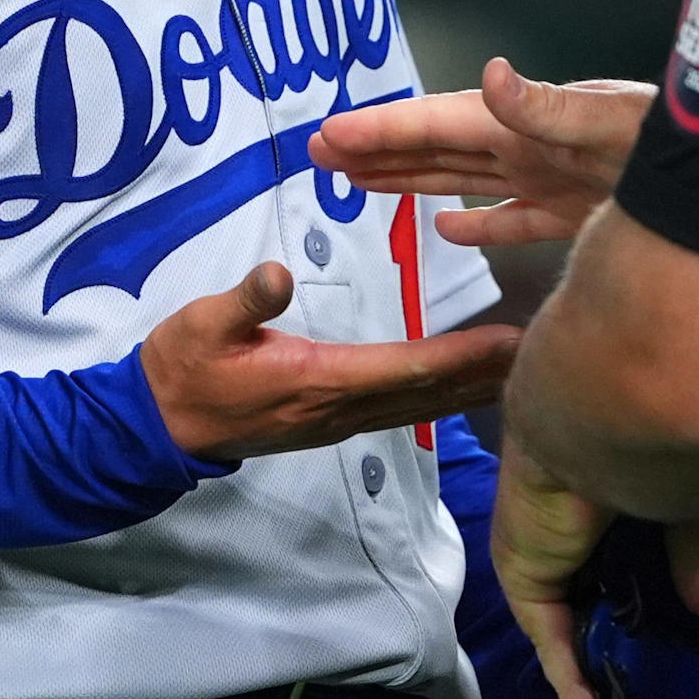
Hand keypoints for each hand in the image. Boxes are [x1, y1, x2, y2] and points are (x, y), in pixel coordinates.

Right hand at [142, 261, 517, 462]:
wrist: (157, 425)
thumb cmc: (181, 369)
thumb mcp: (199, 325)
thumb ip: (243, 302)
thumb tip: (278, 273)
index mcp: (316, 380)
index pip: (404, 367)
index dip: (459, 355)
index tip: (507, 341)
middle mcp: (339, 407)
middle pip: (428, 392)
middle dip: (485, 373)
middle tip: (542, 353)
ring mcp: (337, 420)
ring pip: (419, 406)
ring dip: (469, 388)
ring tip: (518, 367)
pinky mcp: (331, 421)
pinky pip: (401, 409)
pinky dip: (440, 396)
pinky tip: (463, 385)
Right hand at [310, 60, 653, 248]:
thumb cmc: (682, 143)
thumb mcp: (616, 123)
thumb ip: (551, 107)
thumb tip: (491, 75)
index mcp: (528, 122)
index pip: (439, 123)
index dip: (382, 130)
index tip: (327, 134)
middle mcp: (532, 145)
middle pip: (438, 149)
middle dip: (379, 150)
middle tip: (318, 154)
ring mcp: (552, 178)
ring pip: (465, 180)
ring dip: (412, 180)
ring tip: (359, 182)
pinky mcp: (578, 212)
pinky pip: (515, 220)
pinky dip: (481, 226)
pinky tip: (451, 230)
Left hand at [490, 447, 698, 698]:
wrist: (603, 410)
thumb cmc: (654, 440)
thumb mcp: (688, 503)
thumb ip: (697, 556)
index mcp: (611, 492)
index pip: (620, 555)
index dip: (642, 593)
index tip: (669, 634)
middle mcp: (570, 521)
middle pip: (592, 592)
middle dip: (617, 634)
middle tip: (652, 684)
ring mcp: (543, 549)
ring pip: (568, 617)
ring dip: (593, 660)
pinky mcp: (525, 573)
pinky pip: (548, 635)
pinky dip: (569, 675)